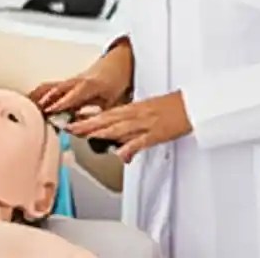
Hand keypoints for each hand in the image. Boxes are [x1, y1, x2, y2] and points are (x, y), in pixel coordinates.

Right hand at [30, 41, 132, 114]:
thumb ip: (102, 118)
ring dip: (36, 98)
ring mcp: (69, 81)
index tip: (50, 110)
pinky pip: (47, 87)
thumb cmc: (115, 83)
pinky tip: (29, 103)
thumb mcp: (115, 102)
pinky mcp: (64, 83)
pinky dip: (37, 95)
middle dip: (42, 101)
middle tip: (31, 113)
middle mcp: (76, 82)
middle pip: (55, 89)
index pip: (73, 94)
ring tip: (24, 110)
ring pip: (48, 87)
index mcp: (90, 86)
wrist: (117, 63)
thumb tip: (94, 135)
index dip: (62, 102)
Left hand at [67, 90, 190, 162]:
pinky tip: (120, 154)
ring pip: (117, 128)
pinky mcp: (156, 134)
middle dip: (86, 124)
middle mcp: (134, 115)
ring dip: (99, 132)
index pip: (105, 114)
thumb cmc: (171, 108)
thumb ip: (129, 122)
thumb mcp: (145, 111)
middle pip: (106, 120)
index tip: (72, 122)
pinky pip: (140, 141)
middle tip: (68, 128)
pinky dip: (130, 147)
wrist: (191, 105)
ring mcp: (144, 124)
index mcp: (132, 109)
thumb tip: (117, 135)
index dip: (87, 118)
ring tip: (83, 135)